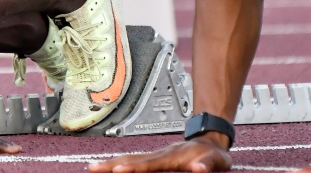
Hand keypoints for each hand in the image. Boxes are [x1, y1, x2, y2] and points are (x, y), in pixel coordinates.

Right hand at [88, 137, 231, 171]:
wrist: (210, 141)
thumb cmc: (213, 154)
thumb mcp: (217, 161)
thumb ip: (207, 165)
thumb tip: (197, 169)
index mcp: (173, 157)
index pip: (149, 163)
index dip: (133, 167)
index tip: (118, 170)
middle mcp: (160, 154)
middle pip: (132, 159)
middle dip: (111, 164)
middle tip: (93, 167)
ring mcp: (155, 155)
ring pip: (129, 158)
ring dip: (111, 162)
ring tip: (93, 167)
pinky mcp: (154, 158)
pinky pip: (134, 159)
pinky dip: (119, 162)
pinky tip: (109, 166)